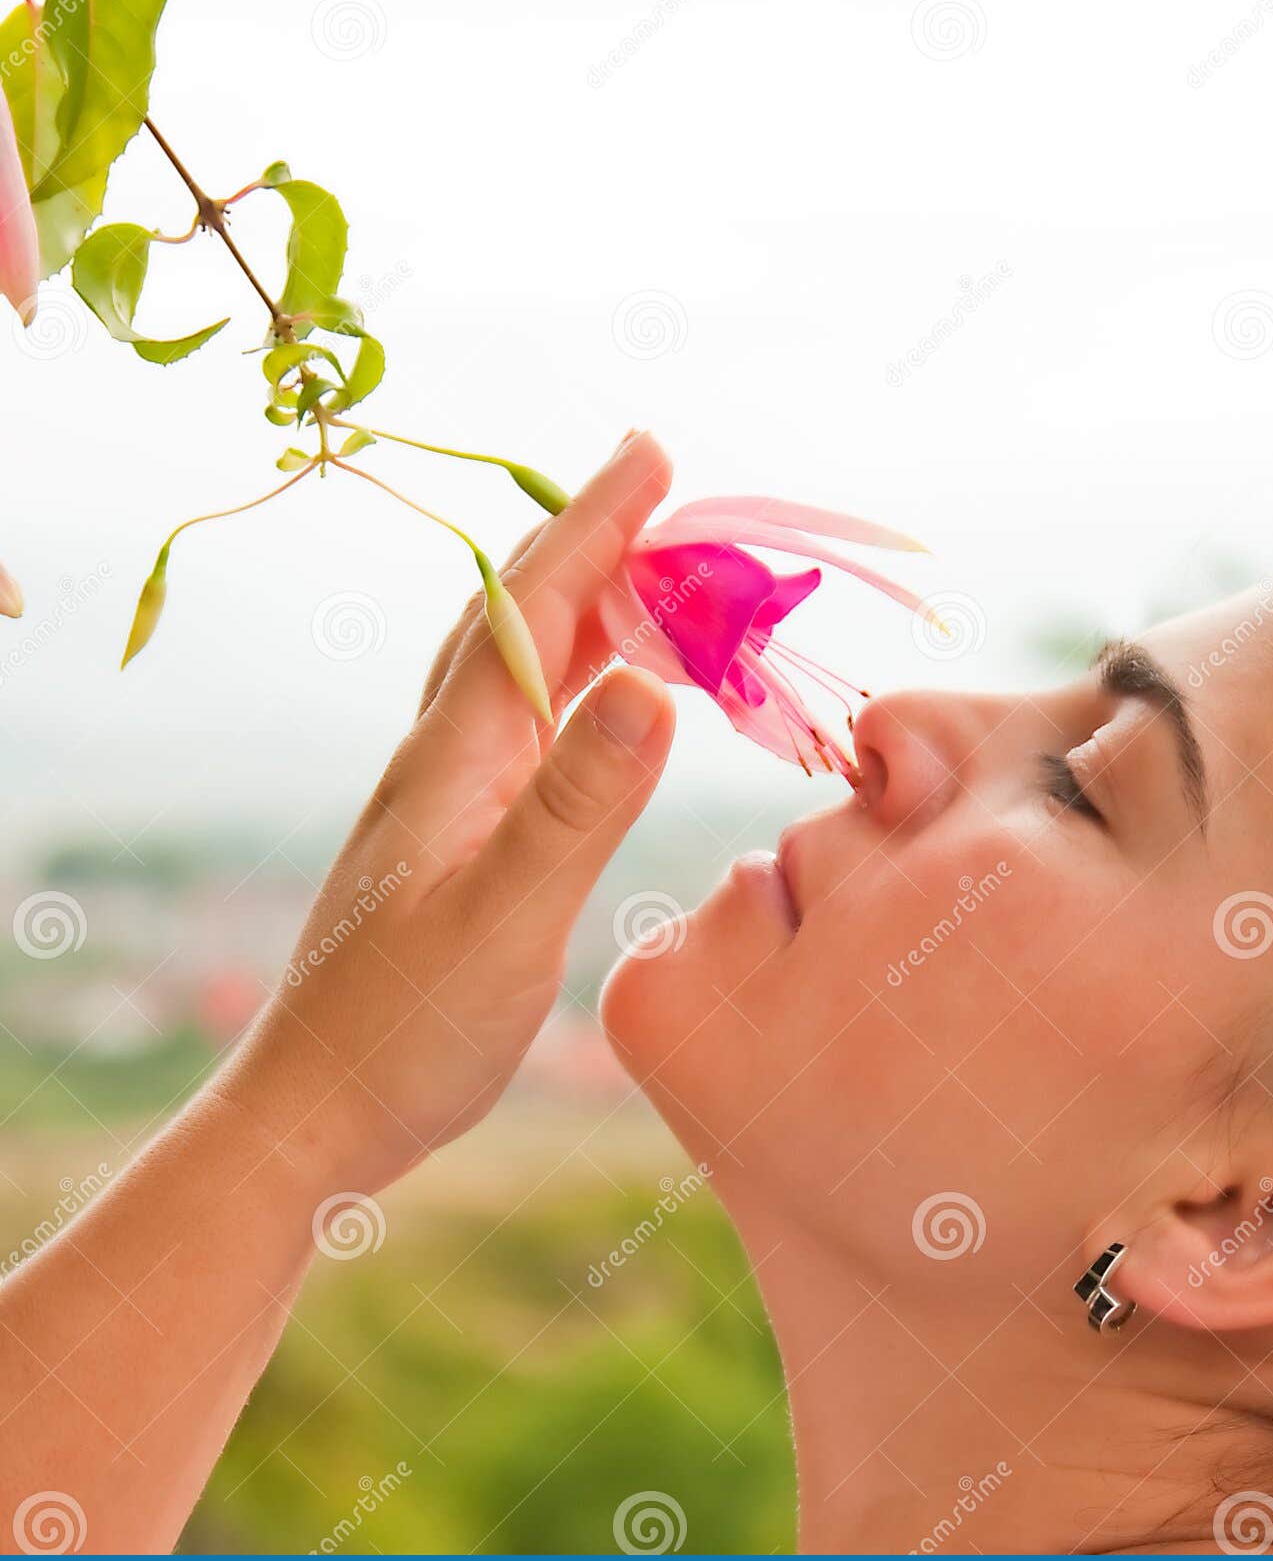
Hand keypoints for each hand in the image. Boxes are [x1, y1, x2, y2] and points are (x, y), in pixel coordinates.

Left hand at [219, 430, 676, 1193]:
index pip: (534, 606)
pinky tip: (601, 696)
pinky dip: (577, 680)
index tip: (653, 454)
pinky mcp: (462, 835)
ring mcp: (451, 794)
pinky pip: (528, 721)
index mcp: (458, 752)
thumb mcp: (507, 918)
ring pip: (521, 664)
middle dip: (592, 542)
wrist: (320, 1106)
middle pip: (519, 614)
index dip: (597, 525)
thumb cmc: (407, 1027)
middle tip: (663, 491)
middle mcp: (448, 754)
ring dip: (586, 606)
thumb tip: (653, 683)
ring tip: (655, 576)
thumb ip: (578, 804)